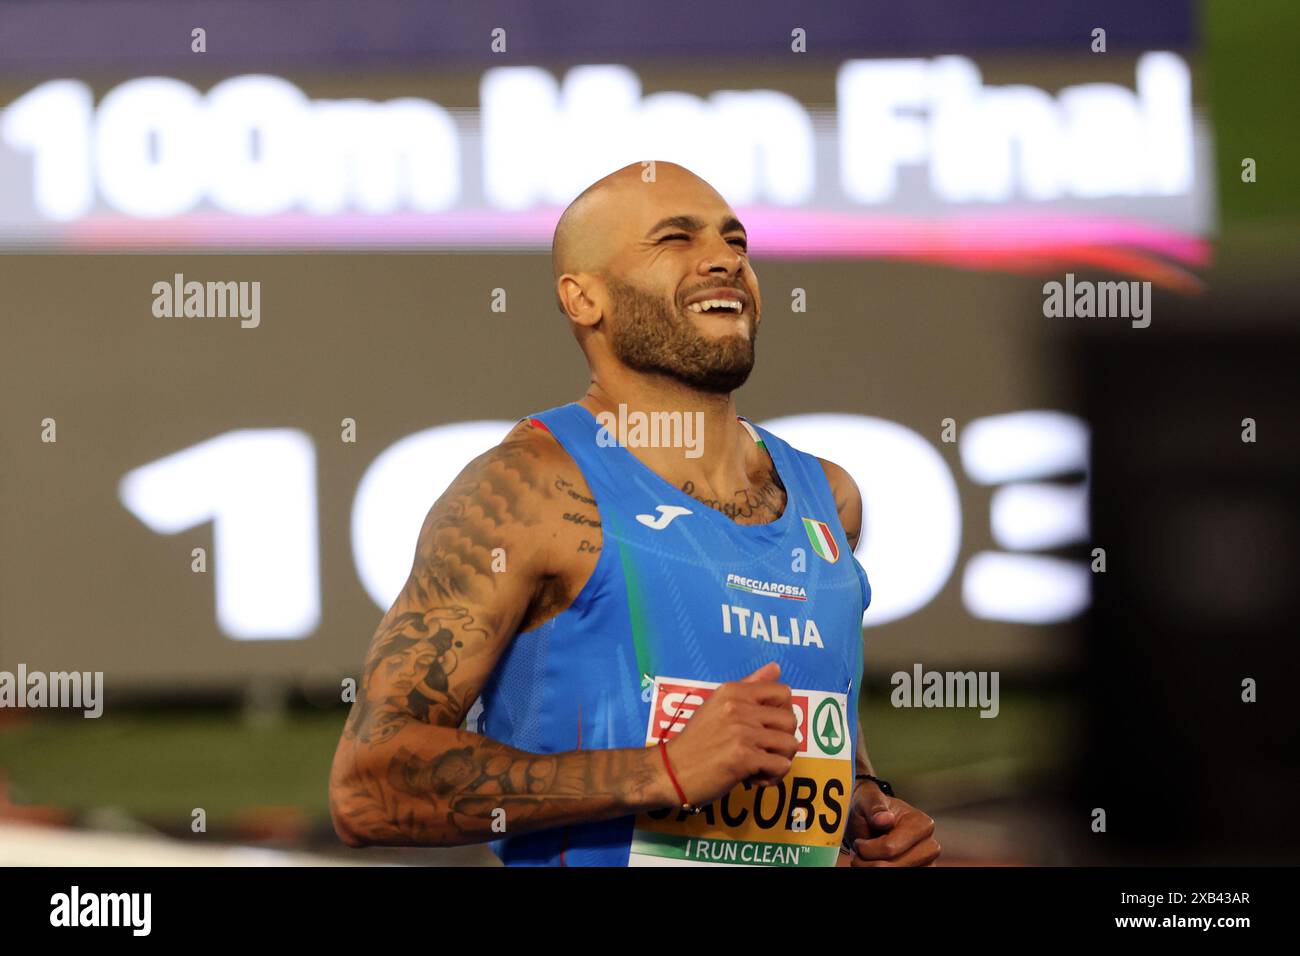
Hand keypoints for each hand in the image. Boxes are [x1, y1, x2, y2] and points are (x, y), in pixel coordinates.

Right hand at [661, 662, 799, 806]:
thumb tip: (776, 667)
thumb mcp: (717, 704)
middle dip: (783, 740)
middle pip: (791, 721)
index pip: (783, 693)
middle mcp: (738, 707)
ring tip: (759, 765)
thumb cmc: (696, 741)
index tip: (766, 728)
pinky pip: (781, 765)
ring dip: (779, 760)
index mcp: (733, 691)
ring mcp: (741, 732)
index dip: (782, 713)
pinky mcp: (743, 757)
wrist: (671, 772)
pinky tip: (754, 777)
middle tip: (763, 750)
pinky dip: (773, 776)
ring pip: (790, 744)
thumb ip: (749, 686)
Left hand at [839, 780, 938, 866]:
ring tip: (866, 858)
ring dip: (873, 868)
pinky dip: (879, 873)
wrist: (874, 822)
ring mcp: (928, 863)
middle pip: (892, 866)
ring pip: (894, 875)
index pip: (889, 848)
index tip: (859, 843)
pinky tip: (875, 863)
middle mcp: (929, 846)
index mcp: (922, 824)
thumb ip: (874, 806)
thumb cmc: (871, 810)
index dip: (866, 849)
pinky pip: (897, 880)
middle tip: (860, 854)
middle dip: (869, 863)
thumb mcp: (867, 800)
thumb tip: (885, 819)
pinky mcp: (922, 872)